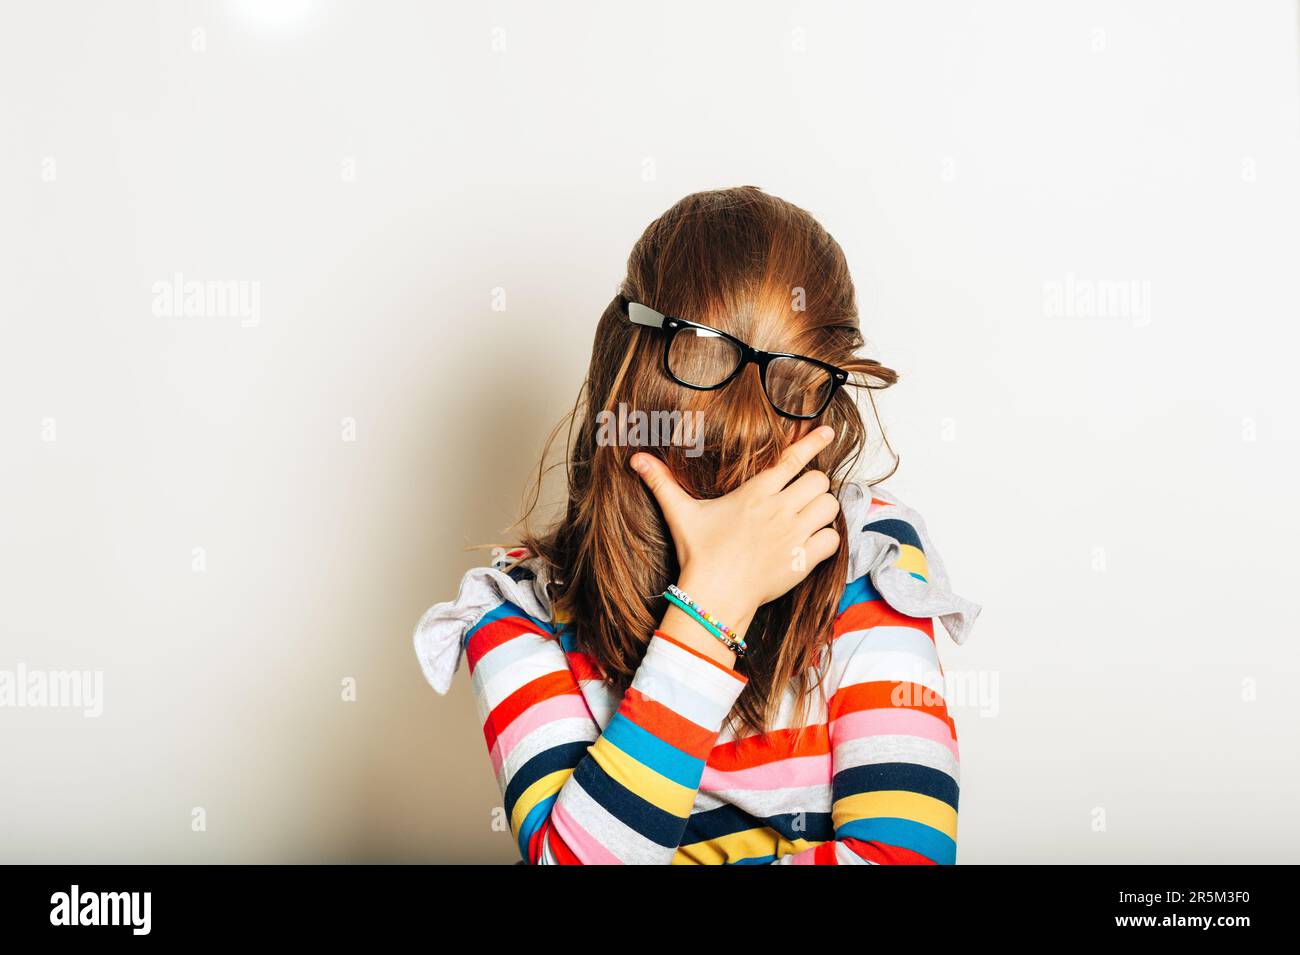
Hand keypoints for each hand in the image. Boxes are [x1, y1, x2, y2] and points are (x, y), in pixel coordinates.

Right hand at [630, 425, 841, 644]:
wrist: (712, 596)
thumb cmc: (698, 554)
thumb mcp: (680, 514)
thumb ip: (662, 483)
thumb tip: (635, 460)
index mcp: (755, 493)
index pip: (793, 459)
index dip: (813, 442)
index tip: (828, 432)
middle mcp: (779, 510)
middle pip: (819, 481)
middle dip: (814, 485)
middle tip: (801, 497)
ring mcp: (793, 535)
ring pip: (829, 507)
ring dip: (822, 510)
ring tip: (808, 517)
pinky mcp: (802, 561)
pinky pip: (832, 540)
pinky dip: (827, 539)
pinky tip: (811, 543)